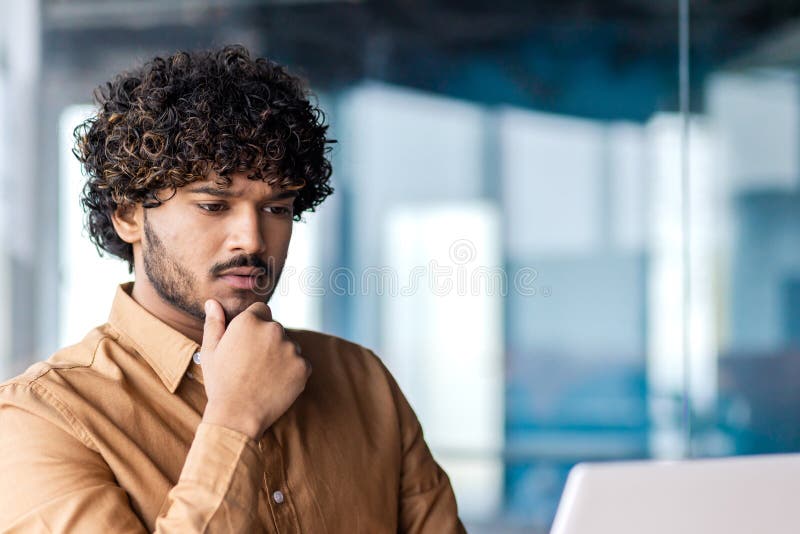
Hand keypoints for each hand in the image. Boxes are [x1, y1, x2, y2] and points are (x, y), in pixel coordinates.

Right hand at [198, 299, 310, 439]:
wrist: (237, 416)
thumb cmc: (220, 383)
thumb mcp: (210, 351)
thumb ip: (214, 323)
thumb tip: (213, 303)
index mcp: (249, 322)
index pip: (261, 310)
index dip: (254, 325)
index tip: (247, 343)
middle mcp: (273, 330)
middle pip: (275, 328)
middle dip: (267, 341)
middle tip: (252, 364)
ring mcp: (290, 348)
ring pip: (289, 346)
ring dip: (281, 355)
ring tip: (263, 376)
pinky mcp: (303, 367)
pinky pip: (300, 363)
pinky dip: (292, 372)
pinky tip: (276, 384)